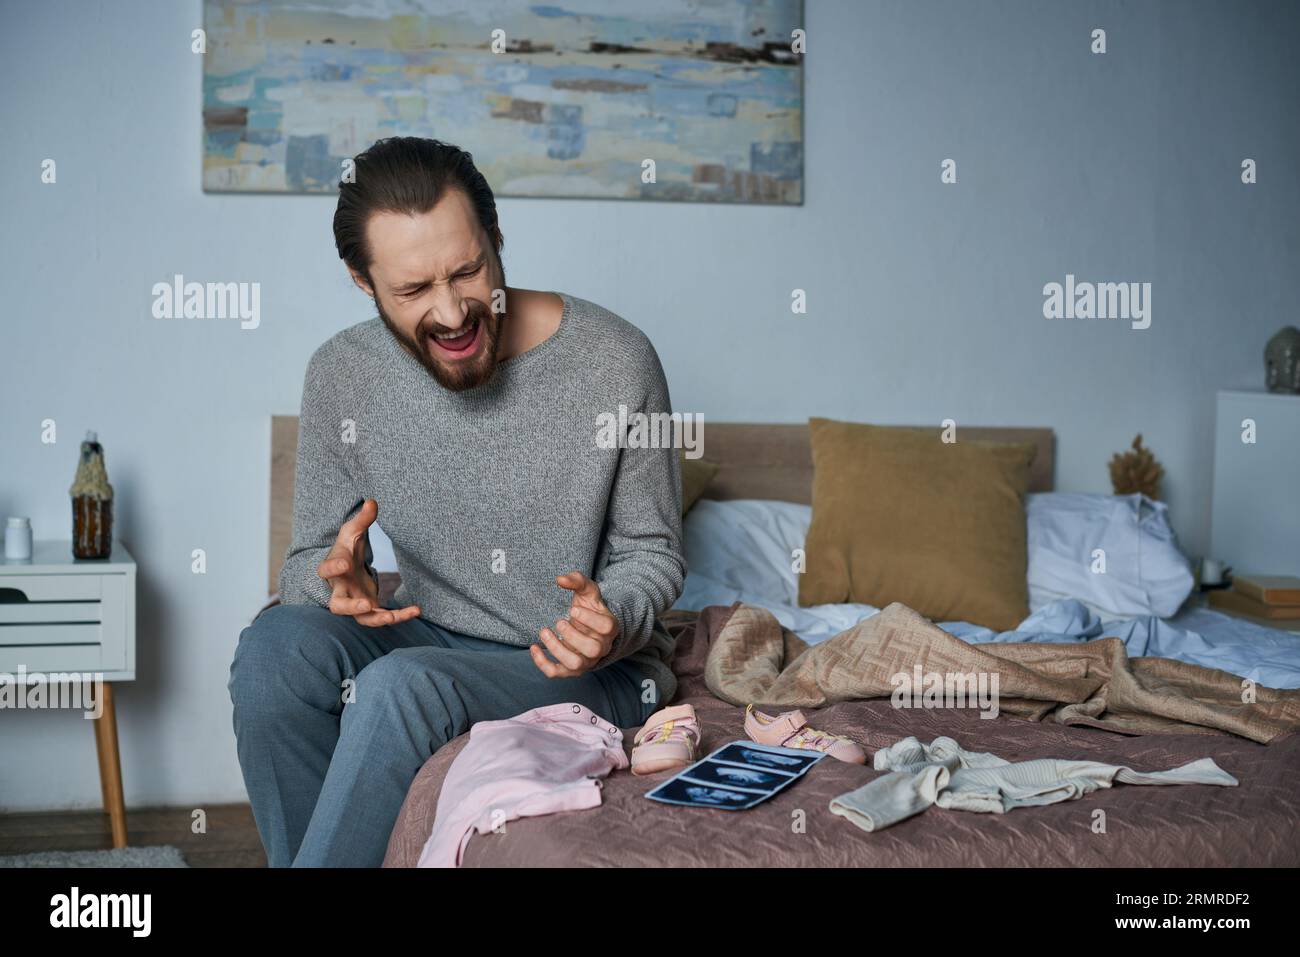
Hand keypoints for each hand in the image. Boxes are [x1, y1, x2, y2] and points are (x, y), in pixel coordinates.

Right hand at [316, 499, 419, 626]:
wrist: (346, 568)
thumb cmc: (347, 549)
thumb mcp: (352, 532)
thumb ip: (362, 519)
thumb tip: (373, 501)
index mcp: (334, 569)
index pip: (326, 570)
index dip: (332, 569)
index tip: (345, 565)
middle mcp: (342, 590)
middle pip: (338, 606)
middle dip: (350, 608)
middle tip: (366, 605)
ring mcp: (355, 602)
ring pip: (361, 619)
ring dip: (377, 619)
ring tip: (392, 617)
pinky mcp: (371, 610)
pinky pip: (383, 617)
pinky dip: (399, 616)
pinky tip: (416, 610)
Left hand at [532, 571, 619, 677]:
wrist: (587, 628)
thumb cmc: (589, 608)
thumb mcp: (587, 591)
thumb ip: (577, 581)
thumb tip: (560, 579)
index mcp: (609, 628)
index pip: (607, 627)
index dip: (589, 618)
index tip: (573, 609)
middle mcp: (601, 647)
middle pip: (593, 649)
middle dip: (573, 635)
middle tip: (559, 622)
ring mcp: (586, 661)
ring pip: (575, 664)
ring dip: (557, 649)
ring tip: (545, 632)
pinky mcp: (570, 669)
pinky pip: (557, 673)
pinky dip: (543, 663)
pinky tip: (534, 647)